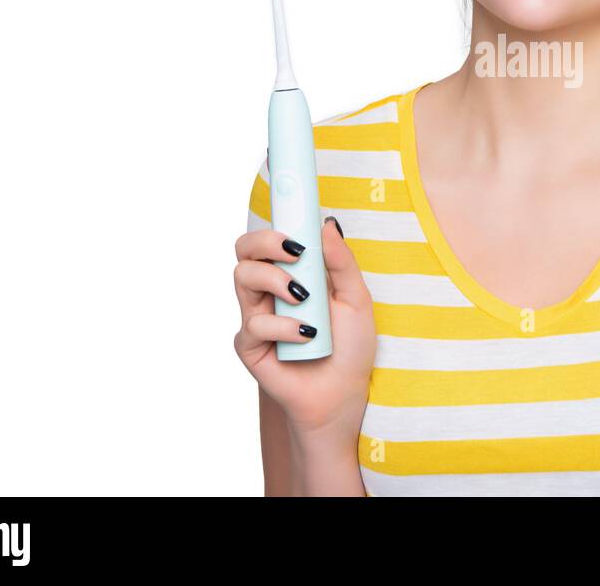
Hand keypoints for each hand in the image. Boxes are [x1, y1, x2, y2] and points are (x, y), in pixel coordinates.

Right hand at [232, 218, 375, 436]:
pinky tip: (306, 337)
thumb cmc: (351, 346)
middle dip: (267, 241)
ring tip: (304, 298)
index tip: (291, 206)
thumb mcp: (356, 299)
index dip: (275, 220)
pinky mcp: (250, 344)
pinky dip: (284, 326)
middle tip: (296, 251)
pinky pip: (255, 323)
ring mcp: (257, 315)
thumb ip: (341, 262)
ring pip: (243, 277)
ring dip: (276, 280)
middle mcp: (269, 290)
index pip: (272, 238)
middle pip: (245, 249)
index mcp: (293, 273)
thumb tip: (328, 224)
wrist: (344, 393)